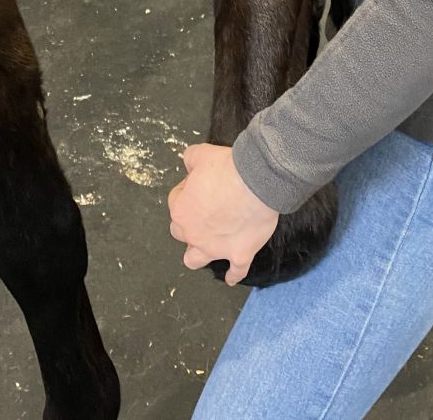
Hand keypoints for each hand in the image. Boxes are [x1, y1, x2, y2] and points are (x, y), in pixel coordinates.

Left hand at [167, 143, 278, 285]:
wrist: (256, 182)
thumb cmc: (228, 169)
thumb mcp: (202, 154)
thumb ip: (191, 158)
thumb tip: (188, 161)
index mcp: (181, 210)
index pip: (176, 201)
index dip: (188, 191)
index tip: (199, 185)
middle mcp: (193, 233)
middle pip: (181, 232)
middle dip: (189, 222)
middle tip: (206, 208)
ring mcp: (216, 248)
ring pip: (195, 259)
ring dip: (199, 254)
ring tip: (206, 246)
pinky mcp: (239, 254)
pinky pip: (236, 271)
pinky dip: (234, 274)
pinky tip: (232, 277)